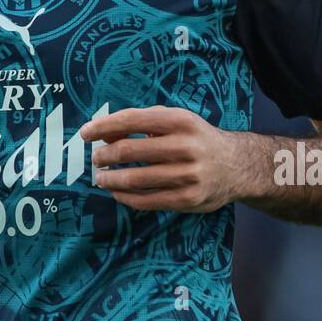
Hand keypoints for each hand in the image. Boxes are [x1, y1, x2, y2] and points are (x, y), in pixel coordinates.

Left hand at [79, 106, 249, 212]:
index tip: (84, 133)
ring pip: (135, 179)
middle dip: (104, 156)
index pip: (132, 120)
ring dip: (111, 179)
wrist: (236, 165)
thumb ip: (143, 122)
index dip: (104, 126)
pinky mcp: (188, 199)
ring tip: (101, 177)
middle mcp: (186, 146)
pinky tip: (117, 193)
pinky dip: (125, 197)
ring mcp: (188, 175)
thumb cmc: (196, 139)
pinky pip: (147, 200)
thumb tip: (104, 132)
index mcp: (180, 120)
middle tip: (96, 159)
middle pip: (129, 151)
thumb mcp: (176, 121)